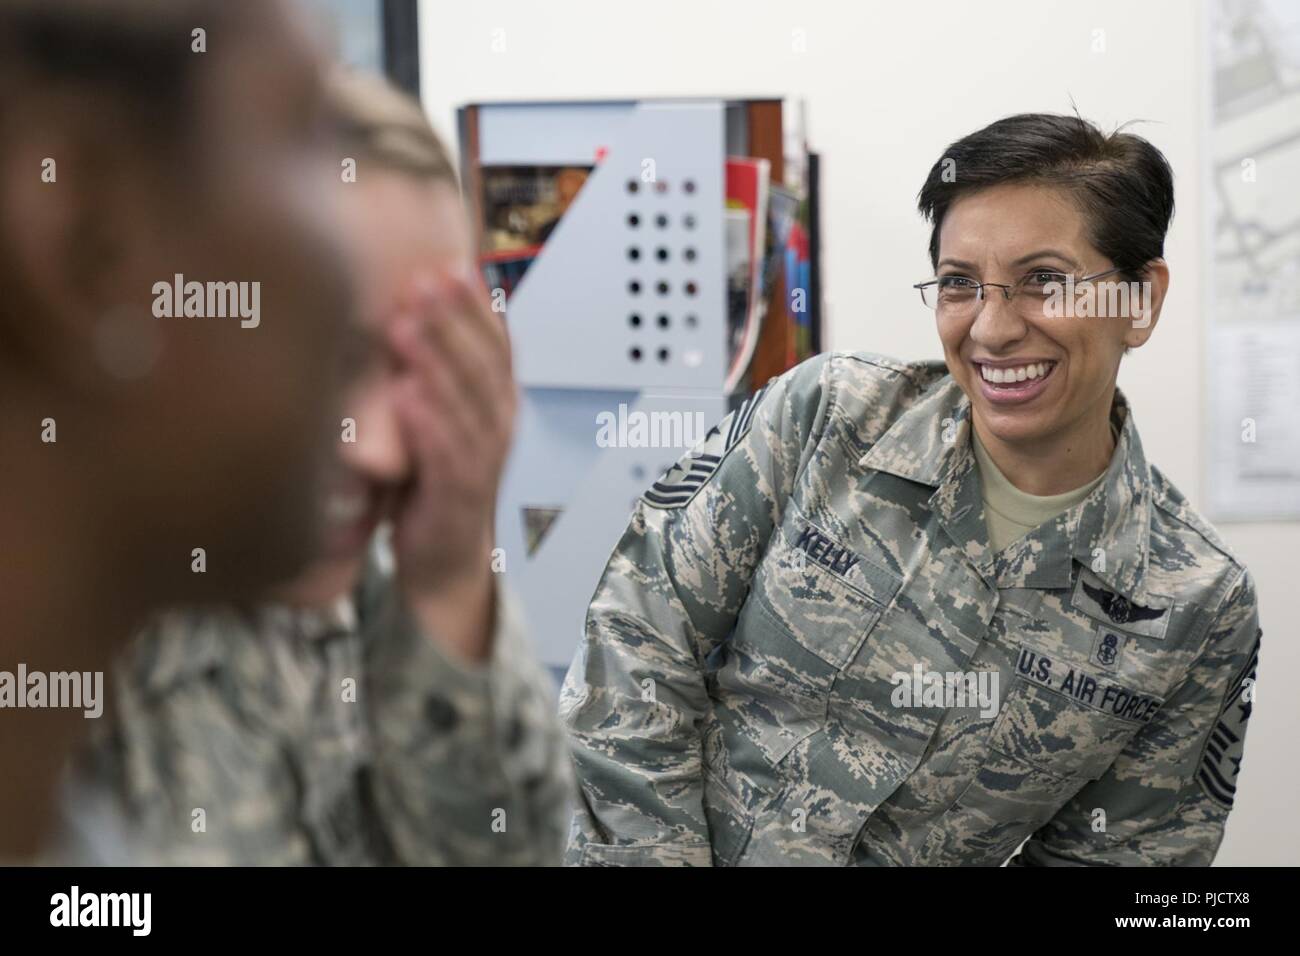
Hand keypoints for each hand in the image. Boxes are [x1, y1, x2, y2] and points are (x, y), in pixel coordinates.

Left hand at [387, 268, 515, 662]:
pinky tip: (405, 397)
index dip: (474, 302)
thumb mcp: (438, 412)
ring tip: (405, 326)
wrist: (444, 557)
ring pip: (466, 402)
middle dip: (452, 319)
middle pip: (482, 362)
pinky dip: (428, 424)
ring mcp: (483, 459)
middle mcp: (498, 422)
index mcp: (497, 397)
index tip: (447, 263)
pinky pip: (447, 454)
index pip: (496, 340)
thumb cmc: (434, 478)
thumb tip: (397, 303)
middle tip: (422, 281)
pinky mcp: (459, 495)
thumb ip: (430, 365)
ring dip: (436, 362)